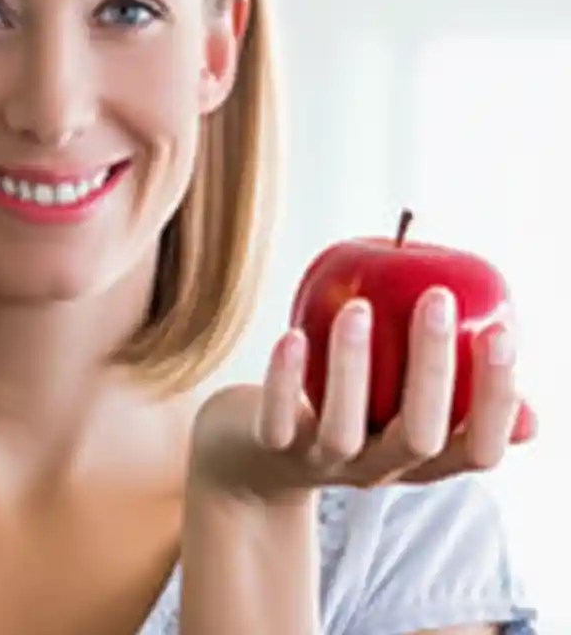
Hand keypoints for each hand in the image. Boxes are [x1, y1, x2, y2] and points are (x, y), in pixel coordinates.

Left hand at [190, 286, 533, 502]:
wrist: (254, 456)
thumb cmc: (344, 412)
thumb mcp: (399, 411)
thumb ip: (449, 393)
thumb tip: (513, 364)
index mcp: (422, 461)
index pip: (478, 450)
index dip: (497, 400)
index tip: (499, 332)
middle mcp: (378, 469)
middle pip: (419, 437)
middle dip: (433, 368)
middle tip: (436, 298)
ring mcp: (322, 464)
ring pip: (343, 430)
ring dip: (352, 366)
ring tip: (357, 308)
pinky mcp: (272, 451)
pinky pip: (278, 423)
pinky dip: (284, 380)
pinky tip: (293, 335)